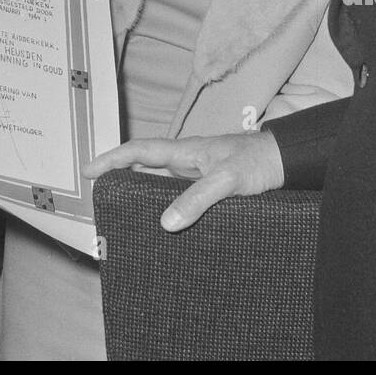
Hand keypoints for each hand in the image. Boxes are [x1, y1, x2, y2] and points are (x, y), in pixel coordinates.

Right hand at [84, 131, 283, 231]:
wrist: (286, 162)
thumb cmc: (259, 161)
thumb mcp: (228, 180)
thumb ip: (198, 198)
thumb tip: (166, 222)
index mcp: (186, 151)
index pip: (140, 151)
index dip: (112, 159)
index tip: (89, 171)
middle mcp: (188, 161)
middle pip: (144, 165)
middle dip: (118, 176)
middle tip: (98, 195)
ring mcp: (197, 173)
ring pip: (160, 181)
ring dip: (140, 192)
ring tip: (122, 213)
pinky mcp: (209, 187)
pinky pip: (178, 195)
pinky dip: (163, 205)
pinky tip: (163, 223)